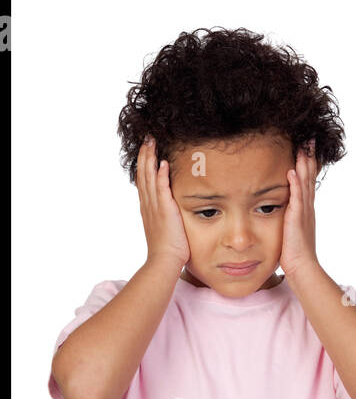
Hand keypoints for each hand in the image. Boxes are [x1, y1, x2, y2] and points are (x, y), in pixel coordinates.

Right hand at [136, 137, 190, 275]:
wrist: (164, 261)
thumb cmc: (169, 248)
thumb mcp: (164, 227)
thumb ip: (165, 215)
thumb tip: (170, 210)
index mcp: (148, 206)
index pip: (144, 179)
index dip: (144, 163)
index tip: (147, 149)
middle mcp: (148, 203)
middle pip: (143, 173)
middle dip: (145, 154)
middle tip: (147, 138)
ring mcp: (155, 206)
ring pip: (149, 177)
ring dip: (150, 158)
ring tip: (152, 143)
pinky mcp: (165, 211)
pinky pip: (161, 189)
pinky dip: (161, 176)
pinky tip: (163, 163)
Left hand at [280, 142, 319, 279]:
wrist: (303, 269)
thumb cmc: (295, 254)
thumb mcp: (292, 230)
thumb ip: (289, 217)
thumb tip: (283, 209)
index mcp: (306, 210)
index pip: (307, 182)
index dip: (307, 164)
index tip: (307, 148)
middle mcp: (307, 208)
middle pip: (309, 178)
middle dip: (309, 158)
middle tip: (309, 139)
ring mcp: (304, 213)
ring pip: (305, 184)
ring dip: (304, 165)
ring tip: (303, 148)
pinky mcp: (297, 220)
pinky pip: (297, 199)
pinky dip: (296, 185)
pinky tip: (292, 171)